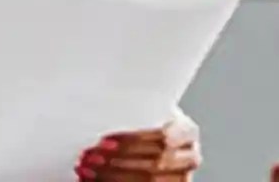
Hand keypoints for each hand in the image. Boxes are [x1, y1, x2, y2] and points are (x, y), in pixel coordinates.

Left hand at [76, 114, 200, 180]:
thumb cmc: (146, 121)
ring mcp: (182, 178)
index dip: (132, 141)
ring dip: (112, 175)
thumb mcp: (147, 110)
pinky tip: (94, 179)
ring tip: (87, 168)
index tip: (104, 141)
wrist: (156, 142)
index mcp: (188, 131)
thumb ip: (134, 111)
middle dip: (117, 161)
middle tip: (90, 156)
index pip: (163, 136)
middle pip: (154, 162)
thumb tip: (100, 104)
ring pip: (148, 180)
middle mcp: (190, 157)